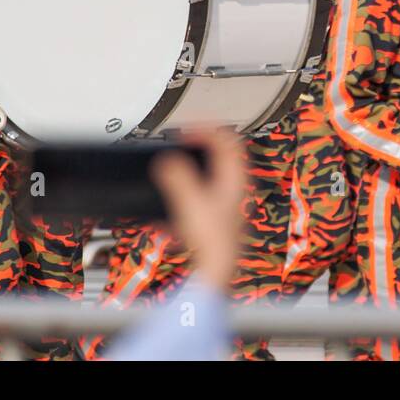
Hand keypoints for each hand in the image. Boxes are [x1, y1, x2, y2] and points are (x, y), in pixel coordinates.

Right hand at [150, 130, 245, 290]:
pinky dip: (184, 196)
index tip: (187, 132)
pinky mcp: (215, 220)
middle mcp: (233, 189)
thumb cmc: (212, 238)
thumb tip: (166, 161)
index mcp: (233, 178)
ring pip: (210, 178)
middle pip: (221, 158)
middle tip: (183, 143)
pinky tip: (169, 209)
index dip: (207, 131)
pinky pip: (199, 199)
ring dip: (192, 171)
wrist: (216, 268)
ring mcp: (225, 205)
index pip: (227, 142)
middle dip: (200, 148)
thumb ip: (177, 177)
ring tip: (175, 170)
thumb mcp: (190, 201)